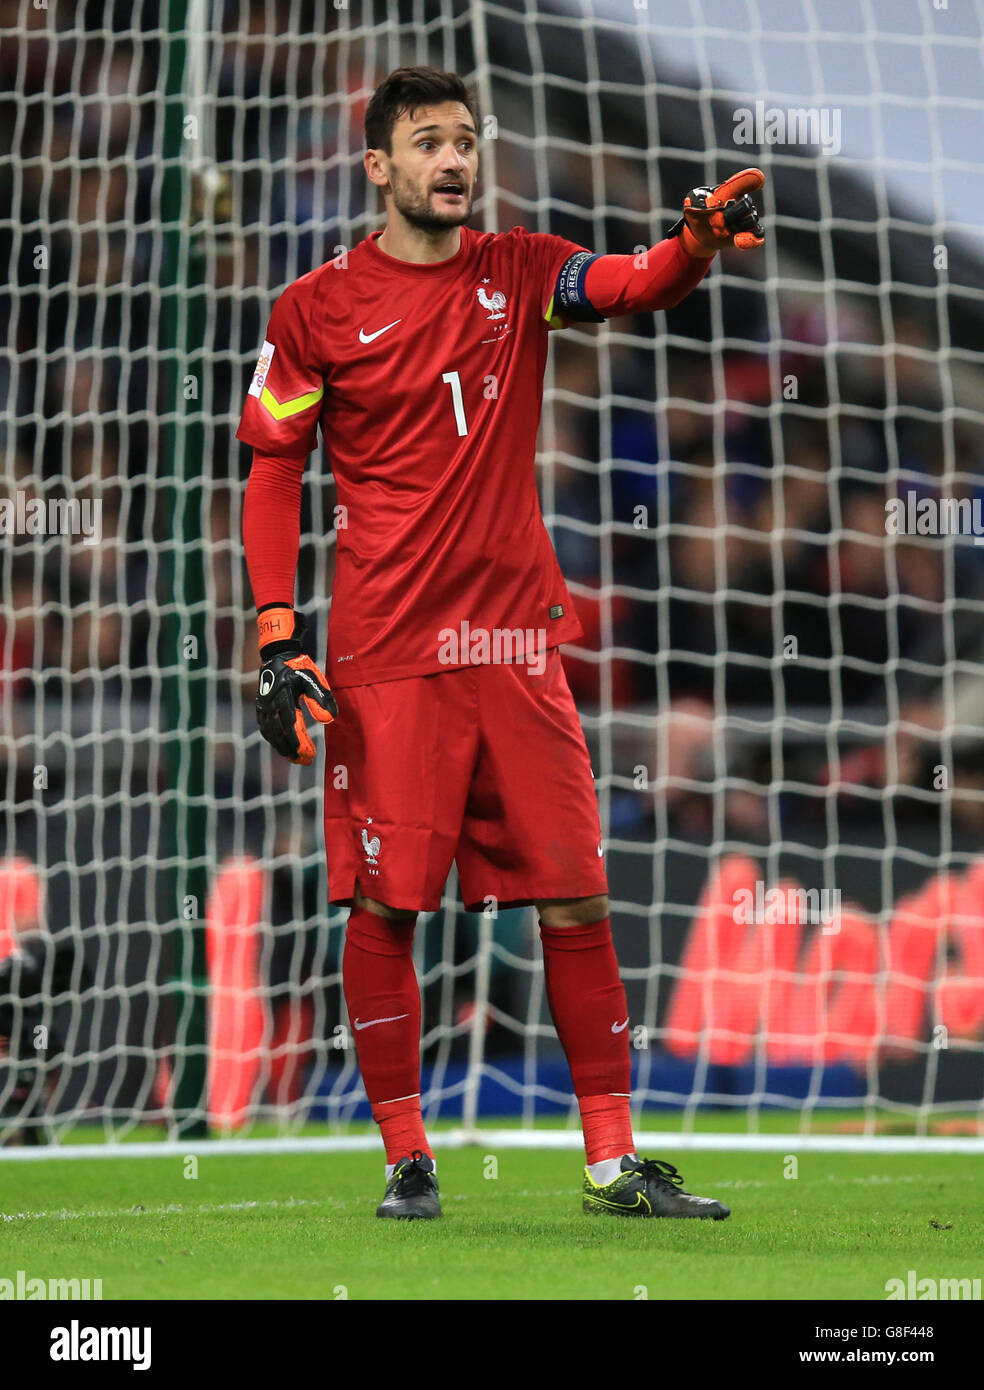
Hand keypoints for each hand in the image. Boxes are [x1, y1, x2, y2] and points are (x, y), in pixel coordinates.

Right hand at [255, 607, 336, 764]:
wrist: (277, 654)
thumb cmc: (299, 666)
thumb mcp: (313, 678)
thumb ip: (321, 698)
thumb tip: (328, 719)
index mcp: (284, 696)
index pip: (291, 725)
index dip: (299, 742)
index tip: (309, 754)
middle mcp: (271, 703)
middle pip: (279, 733)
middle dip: (291, 749)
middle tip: (304, 761)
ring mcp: (263, 705)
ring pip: (270, 733)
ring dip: (281, 747)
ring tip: (293, 758)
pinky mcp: (261, 706)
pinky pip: (264, 727)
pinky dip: (272, 739)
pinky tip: (281, 745)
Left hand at [676, 168, 765, 255]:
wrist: (700, 232)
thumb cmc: (697, 212)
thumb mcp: (691, 203)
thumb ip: (695, 200)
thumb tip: (703, 203)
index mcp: (731, 190)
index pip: (743, 181)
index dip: (750, 179)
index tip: (759, 179)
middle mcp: (742, 202)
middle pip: (745, 205)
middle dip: (728, 215)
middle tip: (713, 221)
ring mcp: (746, 218)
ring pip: (750, 221)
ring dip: (734, 228)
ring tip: (719, 231)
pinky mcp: (747, 234)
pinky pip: (757, 237)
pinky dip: (751, 240)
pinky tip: (739, 240)